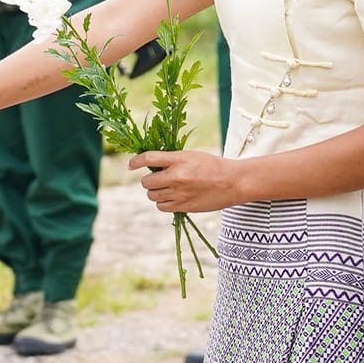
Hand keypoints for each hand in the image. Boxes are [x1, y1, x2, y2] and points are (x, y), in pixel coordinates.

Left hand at [129, 149, 245, 211]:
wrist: (233, 182)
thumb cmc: (212, 165)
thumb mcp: (191, 155)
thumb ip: (172, 160)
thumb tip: (151, 165)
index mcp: (179, 159)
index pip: (148, 158)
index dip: (135, 161)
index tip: (131, 164)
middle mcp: (176, 177)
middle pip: (146, 182)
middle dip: (149, 180)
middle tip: (157, 178)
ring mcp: (179, 193)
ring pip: (152, 195)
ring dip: (155, 192)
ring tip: (166, 188)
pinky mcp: (184, 206)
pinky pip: (161, 207)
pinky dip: (163, 202)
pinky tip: (171, 197)